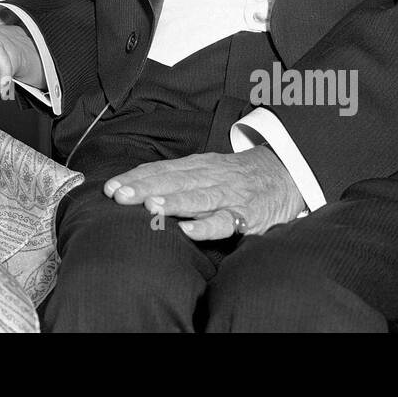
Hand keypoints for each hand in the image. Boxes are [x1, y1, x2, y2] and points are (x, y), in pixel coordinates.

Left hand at [102, 148, 305, 240]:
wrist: (287, 172)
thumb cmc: (238, 175)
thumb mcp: (207, 168)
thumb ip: (177, 177)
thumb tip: (136, 186)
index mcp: (198, 166)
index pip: (162, 170)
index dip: (136, 177)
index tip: (110, 186)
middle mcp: (210, 177)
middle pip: (173, 182)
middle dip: (144, 188)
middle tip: (118, 195)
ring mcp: (229, 195)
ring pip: (197, 198)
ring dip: (173, 202)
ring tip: (149, 207)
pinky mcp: (247, 215)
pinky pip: (226, 221)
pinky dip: (207, 225)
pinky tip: (189, 231)